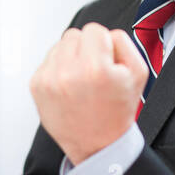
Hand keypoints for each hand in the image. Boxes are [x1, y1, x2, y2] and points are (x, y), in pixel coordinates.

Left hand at [29, 24, 147, 164]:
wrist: (97, 145)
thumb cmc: (117, 111)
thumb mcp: (138, 73)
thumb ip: (122, 41)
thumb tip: (103, 32)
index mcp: (95, 68)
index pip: (94, 29)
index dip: (104, 45)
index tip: (106, 64)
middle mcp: (68, 73)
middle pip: (74, 34)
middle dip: (85, 49)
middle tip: (94, 73)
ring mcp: (48, 80)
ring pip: (59, 46)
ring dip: (71, 58)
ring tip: (81, 81)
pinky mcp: (36, 86)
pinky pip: (47, 61)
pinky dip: (58, 70)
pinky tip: (69, 87)